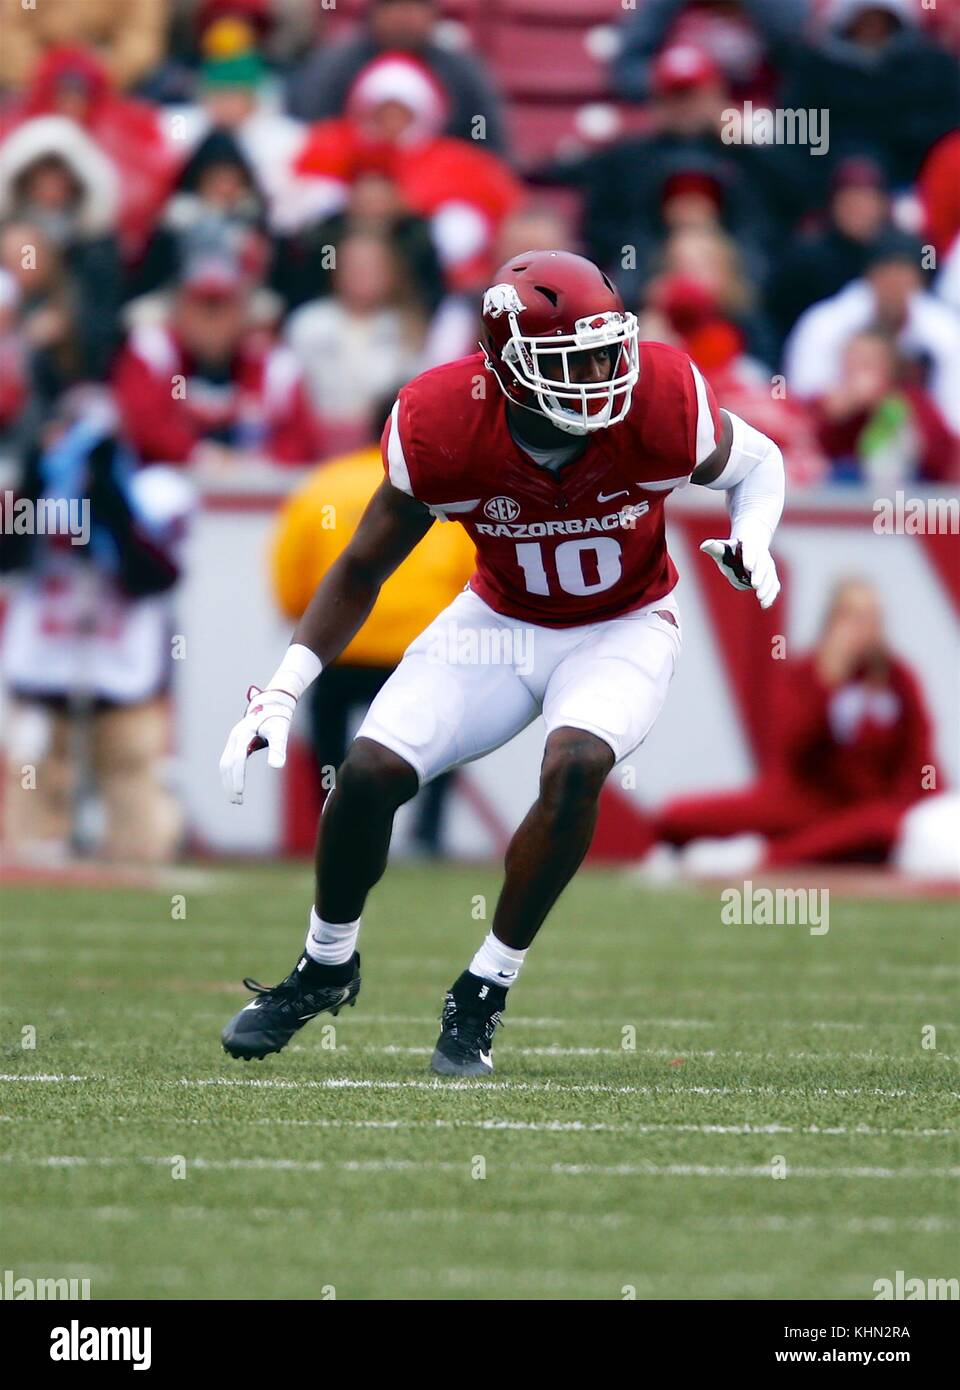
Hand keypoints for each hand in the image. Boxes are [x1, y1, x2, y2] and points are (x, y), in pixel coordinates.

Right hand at [219, 684, 295, 804]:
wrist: (273, 704)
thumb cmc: (278, 718)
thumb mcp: (280, 732)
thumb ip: (278, 748)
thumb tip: (276, 767)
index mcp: (243, 734)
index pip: (237, 760)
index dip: (238, 777)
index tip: (240, 793)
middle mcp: (235, 737)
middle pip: (226, 764)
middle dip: (230, 783)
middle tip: (237, 801)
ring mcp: (233, 739)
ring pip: (225, 763)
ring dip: (227, 781)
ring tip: (235, 798)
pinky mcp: (236, 742)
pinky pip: (228, 761)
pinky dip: (229, 774)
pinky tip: (235, 785)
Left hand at [700, 536, 780, 608]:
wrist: (748, 548)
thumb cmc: (731, 551)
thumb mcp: (722, 549)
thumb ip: (714, 548)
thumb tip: (703, 546)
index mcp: (750, 546)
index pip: (751, 550)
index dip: (750, 557)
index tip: (747, 566)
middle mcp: (762, 555)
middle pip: (763, 565)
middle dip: (760, 575)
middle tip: (755, 585)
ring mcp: (768, 566)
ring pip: (770, 576)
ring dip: (767, 587)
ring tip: (760, 598)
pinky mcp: (770, 577)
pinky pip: (773, 585)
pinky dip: (771, 594)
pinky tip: (765, 604)